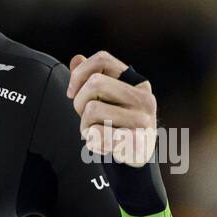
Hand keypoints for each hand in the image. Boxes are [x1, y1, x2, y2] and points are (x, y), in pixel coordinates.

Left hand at [66, 50, 156, 166]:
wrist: (136, 157)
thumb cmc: (116, 124)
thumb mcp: (104, 99)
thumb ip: (90, 78)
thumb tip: (76, 58)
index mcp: (136, 82)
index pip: (102, 59)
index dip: (79, 73)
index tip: (71, 93)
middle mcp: (144, 97)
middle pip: (95, 82)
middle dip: (79, 102)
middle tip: (86, 118)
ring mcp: (143, 119)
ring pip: (93, 109)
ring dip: (85, 126)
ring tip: (97, 133)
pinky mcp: (138, 141)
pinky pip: (98, 133)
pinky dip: (92, 141)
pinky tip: (102, 146)